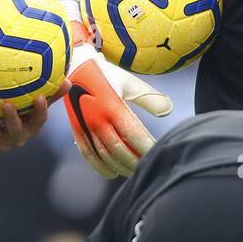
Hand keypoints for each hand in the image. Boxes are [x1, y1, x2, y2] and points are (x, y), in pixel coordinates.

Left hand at [0, 95, 50, 150]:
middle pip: (15, 131)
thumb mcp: (37, 106)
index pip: (39, 121)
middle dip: (11, 119)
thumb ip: (51, 94)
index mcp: (31, 128)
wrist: (4, 130)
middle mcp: (16, 137)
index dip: (40, 111)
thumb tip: (67, 81)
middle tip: (7, 104)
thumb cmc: (24, 114)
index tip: (40, 98)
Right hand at [63, 22, 171, 178]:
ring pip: (104, 155)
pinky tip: (111, 174)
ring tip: (133, 171)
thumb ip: (149, 97)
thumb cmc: (106, 74)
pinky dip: (99, 167)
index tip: (158, 152)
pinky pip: (87, 154)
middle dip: (135, 162)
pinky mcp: (77, 130)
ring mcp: (86, 126)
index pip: (133, 134)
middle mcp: (98, 119)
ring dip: (120, 166)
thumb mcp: (130, 82)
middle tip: (148, 166)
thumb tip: (168, 110)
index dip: (146, 147)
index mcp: (113, 106)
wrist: (74, 67)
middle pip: (119, 149)